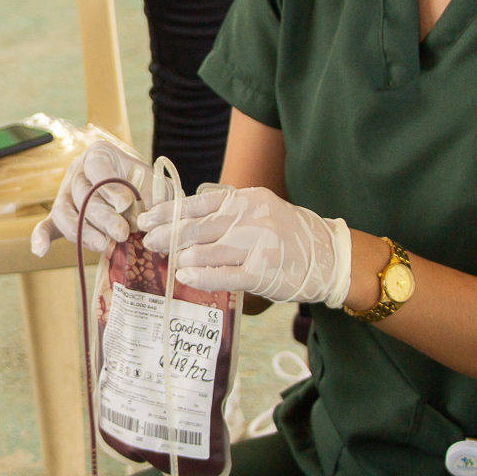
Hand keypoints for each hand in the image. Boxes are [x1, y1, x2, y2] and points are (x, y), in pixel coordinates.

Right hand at [31, 140, 156, 255]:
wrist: (137, 192)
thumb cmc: (145, 185)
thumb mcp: (154, 183)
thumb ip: (151, 195)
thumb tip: (142, 216)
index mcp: (100, 155)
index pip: (97, 167)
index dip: (109, 186)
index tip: (126, 203)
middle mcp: (79, 171)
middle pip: (81, 193)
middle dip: (102, 216)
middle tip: (122, 233)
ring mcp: (66, 194)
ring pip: (64, 212)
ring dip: (82, 231)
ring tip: (103, 245)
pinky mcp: (62, 217)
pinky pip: (48, 225)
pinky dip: (41, 237)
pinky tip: (40, 251)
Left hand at [136, 186, 352, 304]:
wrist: (328, 254)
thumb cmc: (287, 234)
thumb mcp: (259, 210)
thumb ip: (227, 213)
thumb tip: (184, 221)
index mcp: (246, 199)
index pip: (197, 203)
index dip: (168, 212)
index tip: (147, 218)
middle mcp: (249, 218)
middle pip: (195, 227)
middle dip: (167, 235)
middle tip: (149, 242)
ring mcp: (256, 245)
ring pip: (205, 250)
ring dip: (180, 256)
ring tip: (168, 259)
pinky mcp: (261, 272)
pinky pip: (222, 275)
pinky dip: (200, 275)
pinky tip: (185, 276)